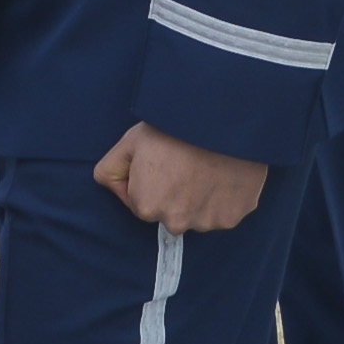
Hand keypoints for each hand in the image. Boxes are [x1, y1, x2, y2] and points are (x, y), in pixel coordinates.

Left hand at [92, 121, 267, 233]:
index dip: (149, 182)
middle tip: (184, 164)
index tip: (161, 163)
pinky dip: (223, 198)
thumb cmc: (174, 128)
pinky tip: (223, 175)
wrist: (222, 120)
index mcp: (146, 207)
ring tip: (205, 167)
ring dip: (199, 198)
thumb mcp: (131, 141)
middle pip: (169, 212)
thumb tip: (112, 186)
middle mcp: (175, 223)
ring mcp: (206, 222)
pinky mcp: (232, 217)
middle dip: (173, 194)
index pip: (142, 203)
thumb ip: (110, 169)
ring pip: (196, 214)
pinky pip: (223, 212)